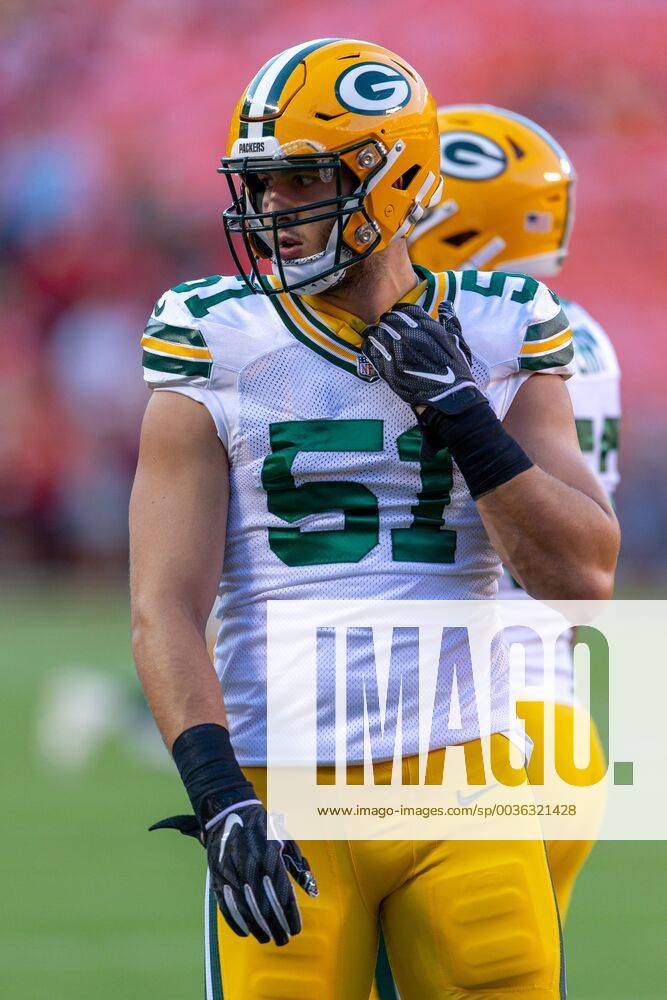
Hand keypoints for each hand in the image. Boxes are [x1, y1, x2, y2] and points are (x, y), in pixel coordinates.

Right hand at [151, 802, 316, 946]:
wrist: (229, 811)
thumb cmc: (263, 827)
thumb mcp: (285, 841)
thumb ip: (299, 867)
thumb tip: (314, 892)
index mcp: (269, 855)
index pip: (282, 893)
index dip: (289, 914)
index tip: (296, 929)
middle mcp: (250, 865)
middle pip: (264, 904)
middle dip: (276, 926)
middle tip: (284, 940)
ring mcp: (231, 871)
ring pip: (245, 908)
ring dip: (257, 927)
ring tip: (268, 938)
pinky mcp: (217, 875)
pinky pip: (226, 903)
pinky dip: (236, 920)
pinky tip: (246, 932)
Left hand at [362, 302, 485, 414]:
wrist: (449, 397)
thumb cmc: (456, 371)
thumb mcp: (458, 343)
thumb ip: (450, 323)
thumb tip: (445, 306)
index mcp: (429, 328)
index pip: (407, 310)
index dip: (400, 311)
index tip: (397, 314)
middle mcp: (413, 338)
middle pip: (391, 320)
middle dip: (387, 321)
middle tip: (386, 325)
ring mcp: (400, 354)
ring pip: (378, 334)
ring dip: (376, 333)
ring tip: (376, 336)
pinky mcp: (390, 371)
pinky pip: (372, 353)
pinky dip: (369, 347)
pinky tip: (370, 347)